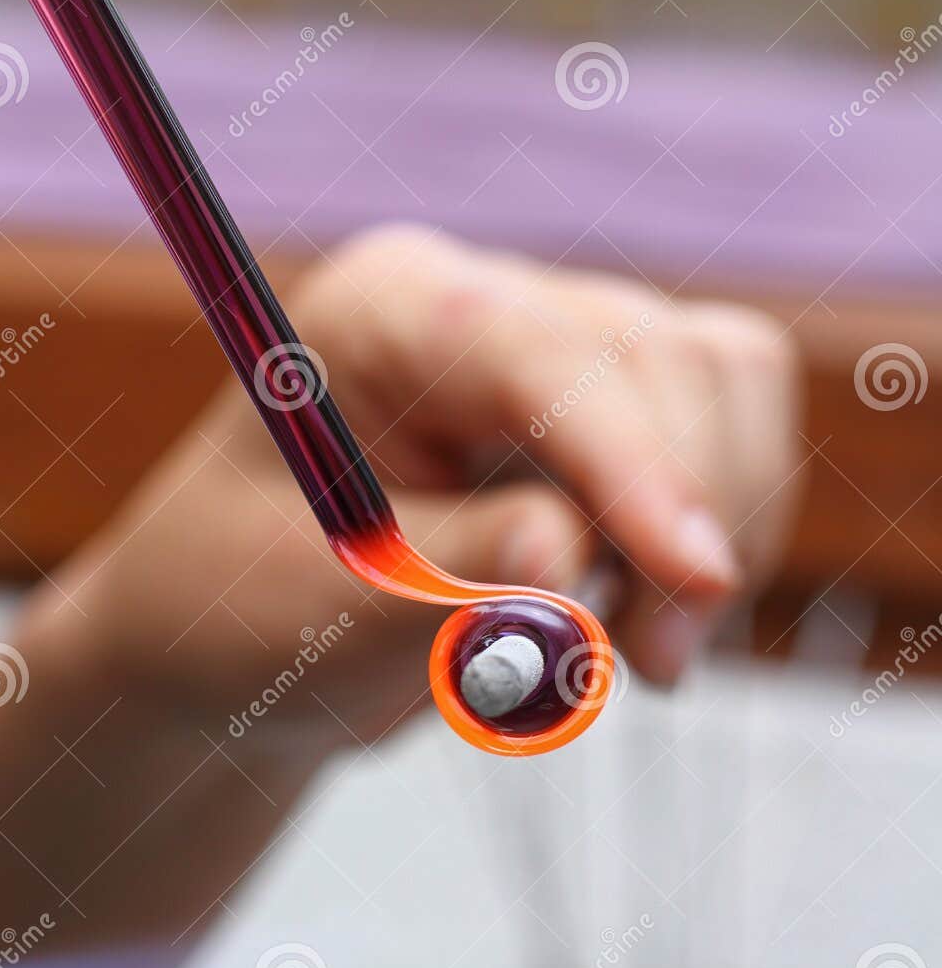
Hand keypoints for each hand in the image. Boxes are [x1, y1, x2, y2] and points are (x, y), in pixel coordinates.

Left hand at [34, 225, 801, 751]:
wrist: (240, 632)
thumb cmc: (242, 606)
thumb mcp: (311, 607)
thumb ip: (439, 579)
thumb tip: (564, 562)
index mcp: (378, 315)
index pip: (539, 353)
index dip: (630, 460)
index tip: (690, 578)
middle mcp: (477, 303)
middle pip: (660, 358)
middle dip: (684, 514)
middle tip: (650, 664)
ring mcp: (552, 346)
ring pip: (722, 385)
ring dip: (712, 531)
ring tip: (635, 653)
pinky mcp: (605, 410)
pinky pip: (728, 439)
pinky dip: (707, 542)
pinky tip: (641, 621)